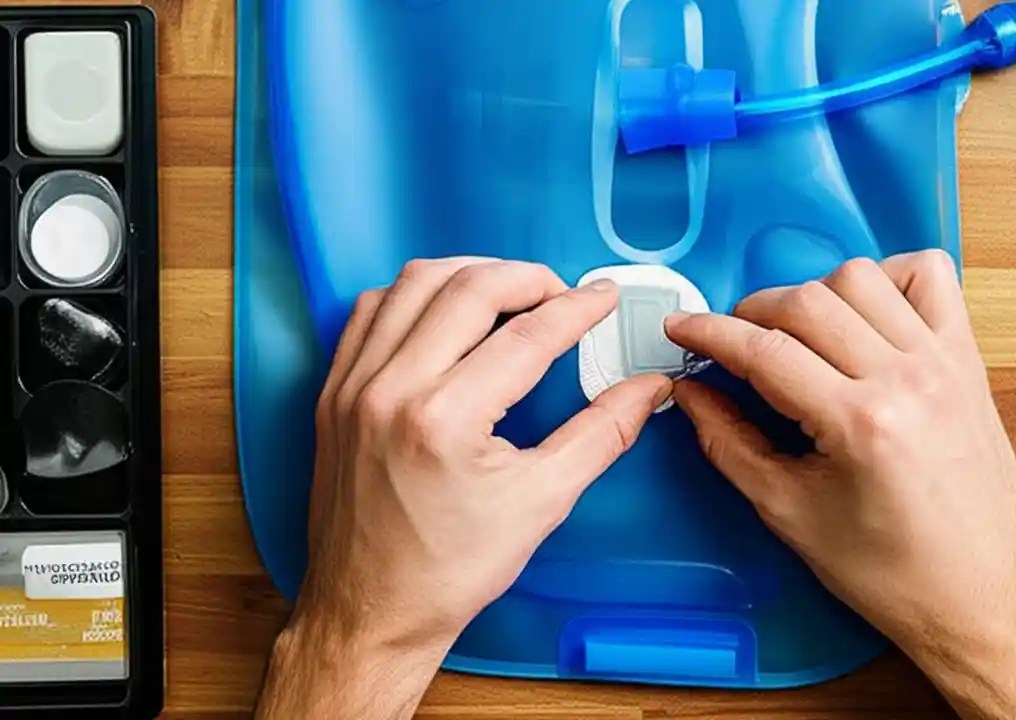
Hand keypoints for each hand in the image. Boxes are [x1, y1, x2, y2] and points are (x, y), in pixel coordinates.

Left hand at [258, 259, 670, 718]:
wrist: (370, 612)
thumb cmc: (447, 571)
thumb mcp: (542, 502)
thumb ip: (602, 433)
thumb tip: (646, 389)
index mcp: (445, 419)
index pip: (527, 334)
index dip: (577, 308)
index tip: (603, 298)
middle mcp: (391, 389)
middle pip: (470, 289)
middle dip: (528, 278)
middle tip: (562, 293)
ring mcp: (353, 387)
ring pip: (414, 284)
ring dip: (470, 274)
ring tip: (509, 290)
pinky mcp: (333, 394)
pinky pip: (370, 312)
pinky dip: (414, 296)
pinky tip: (444, 311)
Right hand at [665, 251, 1015, 718]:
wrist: (982, 599)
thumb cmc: (895, 574)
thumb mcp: (790, 515)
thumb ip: (730, 444)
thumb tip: (692, 394)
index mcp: (860, 424)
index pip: (764, 350)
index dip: (709, 333)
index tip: (682, 329)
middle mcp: (907, 380)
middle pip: (806, 301)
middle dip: (751, 313)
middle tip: (732, 345)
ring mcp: (944, 364)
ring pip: (863, 277)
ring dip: (815, 294)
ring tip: (797, 335)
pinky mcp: (969, 361)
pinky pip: (932, 278)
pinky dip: (890, 278)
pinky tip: (864, 316)